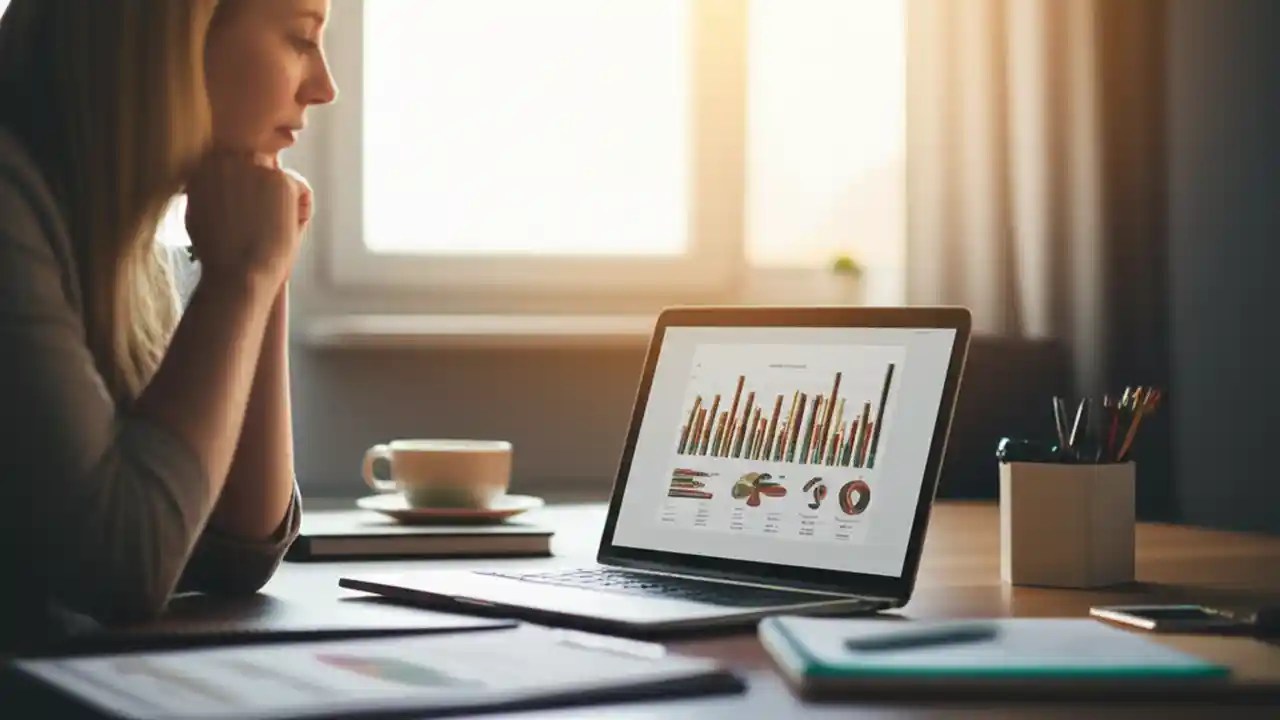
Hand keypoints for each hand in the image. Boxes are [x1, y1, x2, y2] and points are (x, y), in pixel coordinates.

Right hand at [184, 152, 302, 286]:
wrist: (239, 274)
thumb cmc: (220, 255)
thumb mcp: (199, 216)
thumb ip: (208, 192)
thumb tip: (221, 180)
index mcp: (204, 168)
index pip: (240, 172)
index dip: (247, 200)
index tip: (243, 222)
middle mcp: (227, 161)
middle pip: (261, 174)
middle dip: (265, 198)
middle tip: (258, 228)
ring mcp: (254, 168)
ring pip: (281, 183)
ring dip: (283, 205)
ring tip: (268, 232)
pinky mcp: (279, 180)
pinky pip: (303, 190)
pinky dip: (302, 211)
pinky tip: (285, 230)